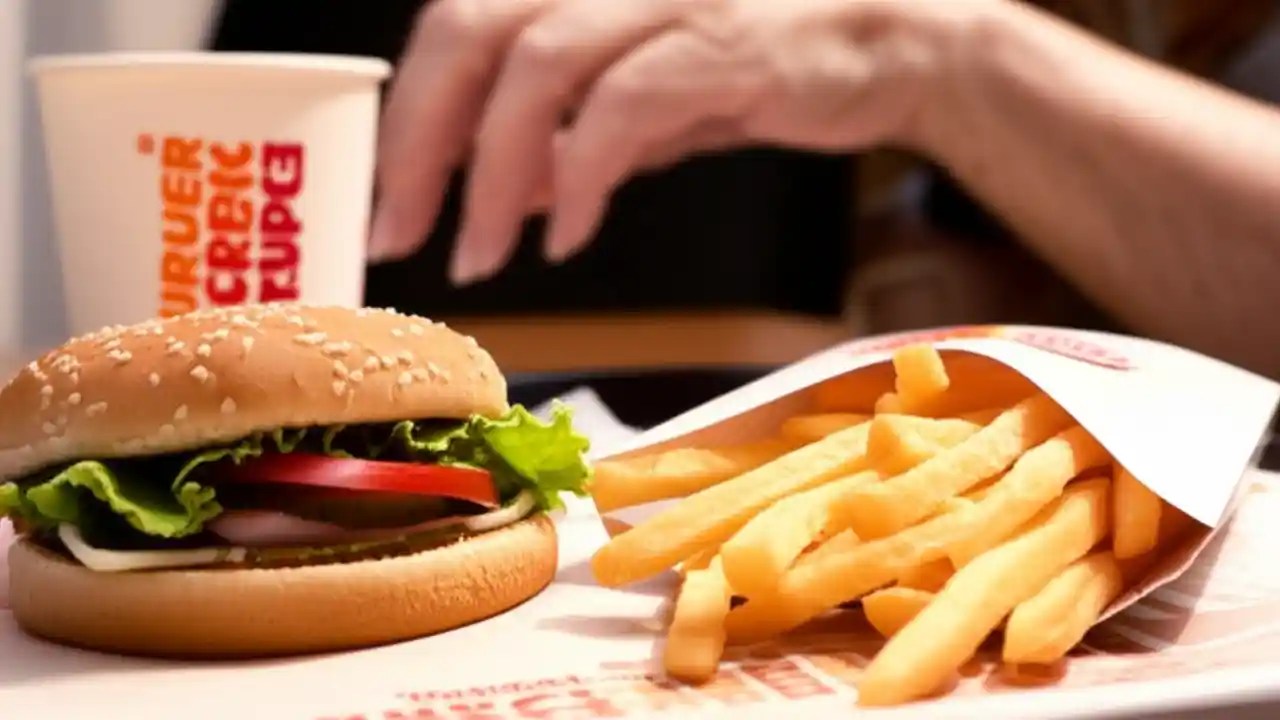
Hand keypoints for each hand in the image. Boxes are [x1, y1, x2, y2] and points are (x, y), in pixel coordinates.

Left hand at [370, 0, 990, 282]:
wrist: (894, 41)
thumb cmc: (765, 61)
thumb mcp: (647, 95)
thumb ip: (570, 134)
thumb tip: (496, 191)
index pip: (456, 24)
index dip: (408, 111)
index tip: (390, 198)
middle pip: (470, 30)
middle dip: (420, 141)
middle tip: (403, 232)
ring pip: (536, 64)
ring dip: (491, 173)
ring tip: (478, 256)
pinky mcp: (723, 42)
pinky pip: (624, 106)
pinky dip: (580, 175)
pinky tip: (566, 235)